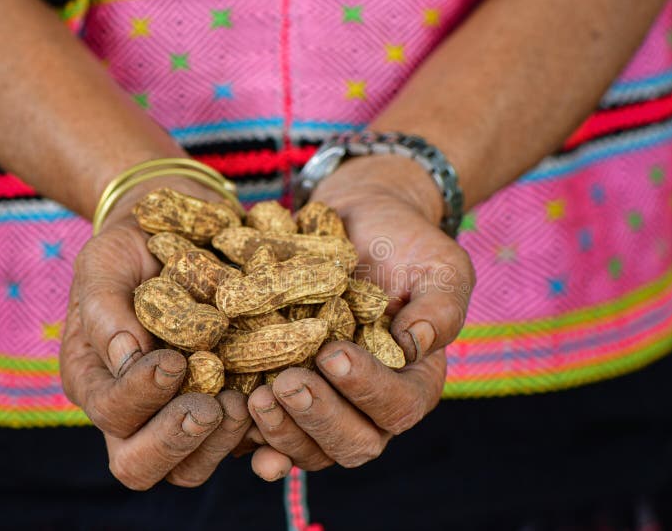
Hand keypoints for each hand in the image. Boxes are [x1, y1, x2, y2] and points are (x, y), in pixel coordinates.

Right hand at [59, 178, 251, 489]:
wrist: (176, 234)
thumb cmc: (130, 250)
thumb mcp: (105, 264)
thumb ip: (105, 307)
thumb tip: (127, 357)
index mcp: (100, 381)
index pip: (113, 414)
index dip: (141, 397)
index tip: (173, 362)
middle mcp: (139, 411)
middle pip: (144, 464)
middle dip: (179, 440)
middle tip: (211, 406)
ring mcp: (184, 412)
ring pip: (196, 465)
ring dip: (224, 441)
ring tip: (248, 400)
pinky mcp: (229, 403)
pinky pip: (245, 439)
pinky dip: (266, 435)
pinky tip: (284, 411)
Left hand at [247, 155, 474, 478]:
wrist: (356, 223)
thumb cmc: (404, 244)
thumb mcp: (439, 266)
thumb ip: (440, 308)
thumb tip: (415, 346)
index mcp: (413, 382)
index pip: (398, 406)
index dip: (367, 389)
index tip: (334, 354)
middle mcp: (370, 406)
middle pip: (353, 444)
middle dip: (318, 418)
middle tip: (286, 382)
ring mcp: (327, 407)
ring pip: (309, 449)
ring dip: (281, 432)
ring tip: (255, 397)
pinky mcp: (287, 398)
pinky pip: (269, 434)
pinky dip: (250, 436)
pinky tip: (231, 419)